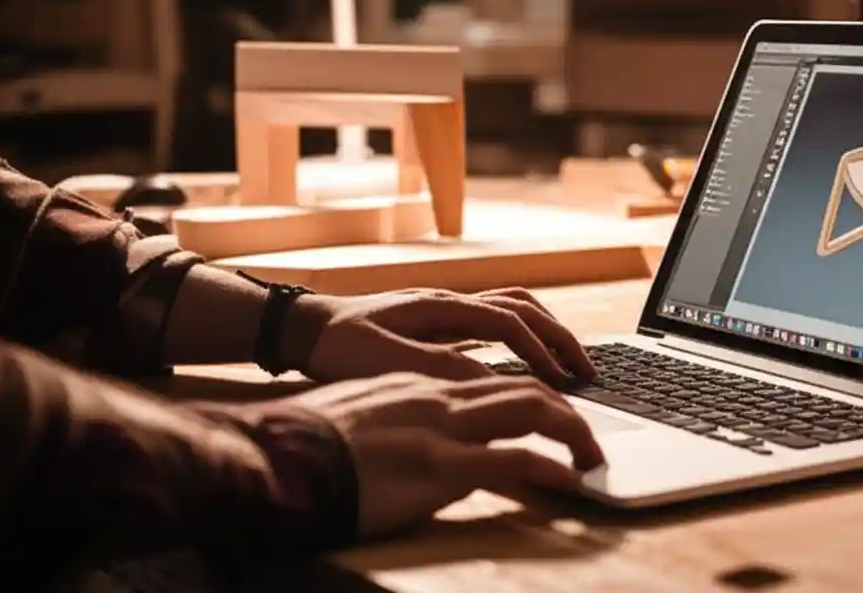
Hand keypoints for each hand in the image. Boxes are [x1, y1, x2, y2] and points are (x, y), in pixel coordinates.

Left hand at [286, 287, 595, 385]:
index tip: (563, 382)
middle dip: (561, 337)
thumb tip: (489, 379)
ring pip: (515, 307)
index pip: (511, 323)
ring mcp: (447, 307)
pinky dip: (525, 335)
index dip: (541, 352)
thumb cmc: (336, 346)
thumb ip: (437, 367)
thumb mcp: (384, 360)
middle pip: (525, 306)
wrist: (302, 327)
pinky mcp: (440, 320)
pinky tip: (528, 360)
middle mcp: (451, 301)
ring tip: (569, 363)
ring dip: (547, 331)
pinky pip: (497, 320)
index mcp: (442, 307)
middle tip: (588, 370)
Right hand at [292, 373, 604, 536]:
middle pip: (524, 389)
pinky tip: (570, 483)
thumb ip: (398, 419)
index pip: (493, 379)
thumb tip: (416, 437)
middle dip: (567, 410)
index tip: (555, 413)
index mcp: (419, 386)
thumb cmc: (306, 445)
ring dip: (572, 433)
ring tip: (590, 459)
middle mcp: (438, 398)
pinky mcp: (441, 466)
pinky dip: (552, 470)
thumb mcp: (361, 417)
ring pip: (532, 411)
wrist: (272, 457)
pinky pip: (516, 462)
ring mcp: (442, 429)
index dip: (533, 393)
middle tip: (588, 436)